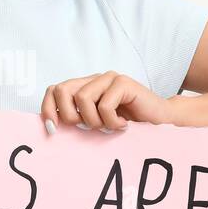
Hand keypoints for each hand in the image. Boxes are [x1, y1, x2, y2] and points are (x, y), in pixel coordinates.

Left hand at [40, 72, 173, 133]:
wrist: (159, 123)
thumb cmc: (126, 126)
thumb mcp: (94, 125)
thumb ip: (75, 120)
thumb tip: (50, 127)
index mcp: (84, 87)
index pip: (53, 90)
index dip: (48, 109)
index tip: (53, 130)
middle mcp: (94, 79)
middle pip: (62, 90)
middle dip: (69, 116)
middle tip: (89, 129)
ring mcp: (109, 78)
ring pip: (82, 99)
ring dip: (94, 121)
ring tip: (109, 127)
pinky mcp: (123, 82)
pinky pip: (104, 105)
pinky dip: (111, 122)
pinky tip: (123, 126)